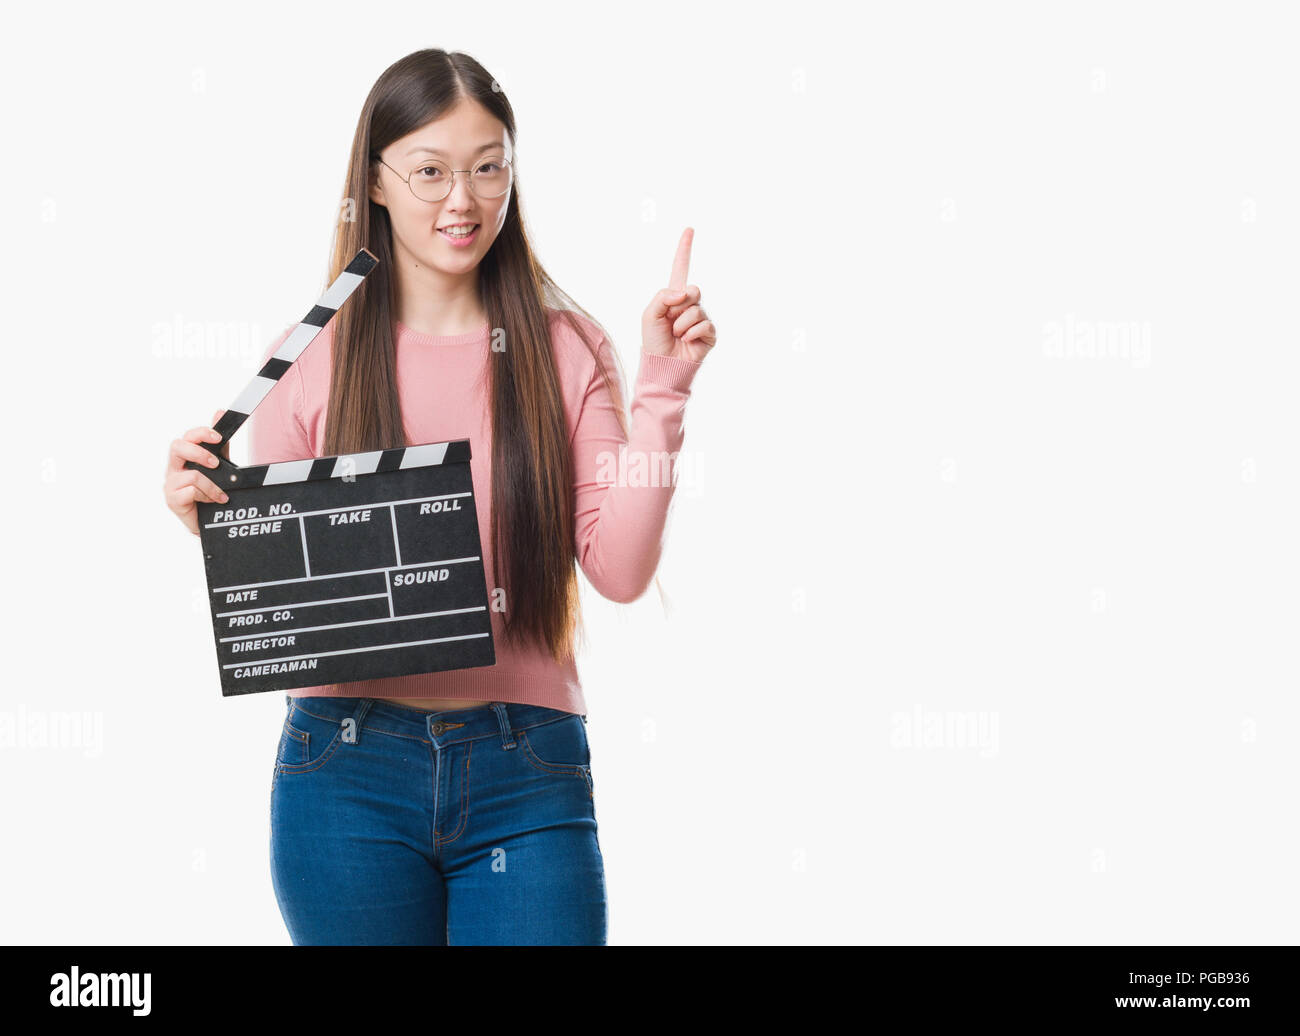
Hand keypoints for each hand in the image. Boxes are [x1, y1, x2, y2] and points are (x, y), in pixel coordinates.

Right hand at [163, 409, 230, 535]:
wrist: (209, 522)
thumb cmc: (210, 491)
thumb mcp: (219, 465)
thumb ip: (219, 444)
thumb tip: (219, 412)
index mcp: (184, 457)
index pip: (187, 437)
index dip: (201, 433)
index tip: (218, 437)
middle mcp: (174, 468)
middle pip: (177, 447)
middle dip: (199, 453)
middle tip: (216, 464)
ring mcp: (170, 484)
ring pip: (191, 474)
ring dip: (212, 485)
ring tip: (221, 495)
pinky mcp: (172, 500)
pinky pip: (191, 492)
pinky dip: (207, 496)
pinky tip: (212, 502)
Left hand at [642, 227, 715, 363]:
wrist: (662, 366)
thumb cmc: (653, 341)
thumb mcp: (649, 314)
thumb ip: (663, 296)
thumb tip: (685, 292)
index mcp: (673, 297)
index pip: (680, 269)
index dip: (684, 250)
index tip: (689, 229)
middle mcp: (689, 305)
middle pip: (693, 290)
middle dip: (680, 304)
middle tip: (671, 319)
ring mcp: (701, 319)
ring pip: (696, 309)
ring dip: (682, 324)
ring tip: (676, 335)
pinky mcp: (710, 333)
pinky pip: (704, 325)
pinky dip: (691, 333)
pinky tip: (686, 341)